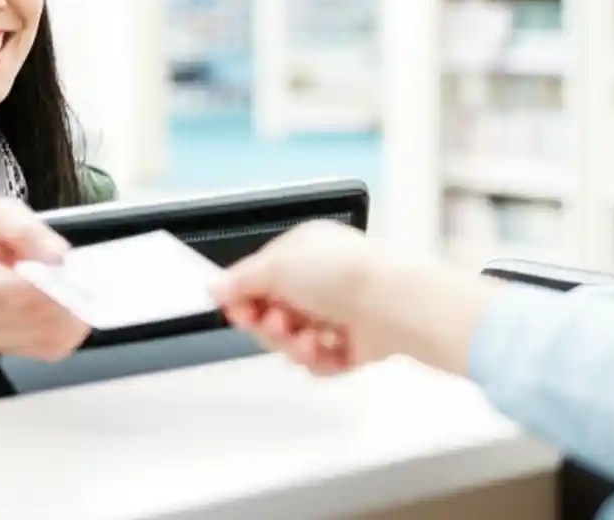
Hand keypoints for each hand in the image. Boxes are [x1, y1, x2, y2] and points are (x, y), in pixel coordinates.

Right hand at [0, 198, 88, 361]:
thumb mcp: (0, 214)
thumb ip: (25, 229)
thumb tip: (56, 256)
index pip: (11, 291)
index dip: (46, 284)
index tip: (68, 268)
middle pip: (32, 316)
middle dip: (63, 296)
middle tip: (80, 277)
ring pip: (47, 336)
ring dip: (71, 314)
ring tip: (77, 290)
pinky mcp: (14, 351)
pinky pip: (52, 348)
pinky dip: (70, 330)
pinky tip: (72, 309)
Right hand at [212, 221, 496, 377]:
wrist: (397, 304)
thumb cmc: (348, 272)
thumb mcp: (277, 265)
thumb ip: (240, 279)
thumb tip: (215, 287)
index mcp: (303, 251)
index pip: (258, 279)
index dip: (244, 300)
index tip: (238, 312)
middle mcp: (321, 281)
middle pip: (272, 315)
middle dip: (270, 326)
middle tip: (279, 323)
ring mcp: (338, 313)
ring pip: (294, 342)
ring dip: (294, 346)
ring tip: (307, 341)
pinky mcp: (354, 345)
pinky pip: (320, 362)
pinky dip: (320, 361)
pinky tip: (327, 350)